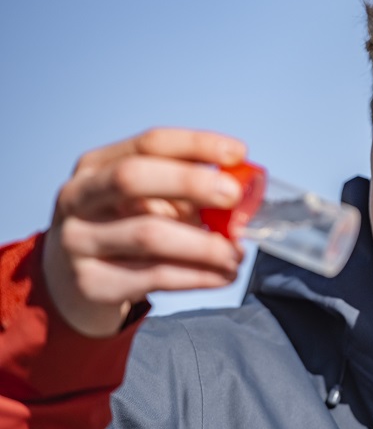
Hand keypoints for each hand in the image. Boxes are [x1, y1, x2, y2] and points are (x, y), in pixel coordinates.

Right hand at [43, 128, 247, 336]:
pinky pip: (155, 277)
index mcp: (95, 166)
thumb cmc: (124, 230)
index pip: (149, 144)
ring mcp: (77, 242)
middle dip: (190, 183)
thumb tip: (240, 193)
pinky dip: (198, 276)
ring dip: (205, 245)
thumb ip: (184, 191)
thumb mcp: (146, 201)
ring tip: (237, 253)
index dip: (196, 144)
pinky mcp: (90, 284)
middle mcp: (77, 198)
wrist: (76, 284)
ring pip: (149, 235)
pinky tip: (223, 276)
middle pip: (132, 178)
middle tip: (234, 196)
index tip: (238, 153)